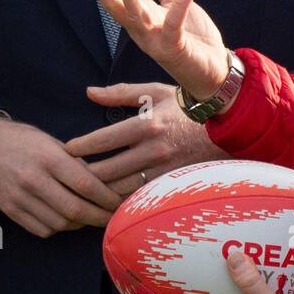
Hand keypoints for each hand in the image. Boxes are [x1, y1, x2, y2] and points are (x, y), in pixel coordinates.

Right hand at [0, 116, 122, 237]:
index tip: (120, 203)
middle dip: (99, 217)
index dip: (107, 198)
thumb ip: (76, 163)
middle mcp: (34, 179)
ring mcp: (20, 197)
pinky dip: (59, 229)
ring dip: (80, 224)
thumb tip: (104, 183)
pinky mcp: (10, 210)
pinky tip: (67, 220)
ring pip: (60, 223)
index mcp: (49, 158)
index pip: (86, 184)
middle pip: (75, 209)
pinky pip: (42, 229)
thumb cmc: (23, 141)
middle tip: (113, 219)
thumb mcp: (52, 142)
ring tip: (91, 218)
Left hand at [64, 82, 227, 195]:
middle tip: (65, 176)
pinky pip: (141, 197)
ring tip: (82, 191)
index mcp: (148, 124)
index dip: (81, 147)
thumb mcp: (154, 91)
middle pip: (109, 171)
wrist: (227, 124)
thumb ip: (120, 93)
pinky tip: (108, 201)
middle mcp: (155, 150)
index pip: (105, 140)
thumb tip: (90, 92)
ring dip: (100, 192)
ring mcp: (165, 170)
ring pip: (122, 190)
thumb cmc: (185, 106)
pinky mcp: (173, 184)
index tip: (66, 150)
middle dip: (83, 175)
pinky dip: (122, 201)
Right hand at [68, 0, 229, 101]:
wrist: (213, 73)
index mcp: (139, 17)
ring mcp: (156, 39)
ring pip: (136, 15)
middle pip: (116, 6)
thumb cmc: (192, 39)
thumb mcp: (171, 4)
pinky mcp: (175, 46)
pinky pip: (176, 23)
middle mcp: (141, 29)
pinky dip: (182, 3)